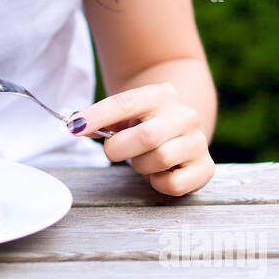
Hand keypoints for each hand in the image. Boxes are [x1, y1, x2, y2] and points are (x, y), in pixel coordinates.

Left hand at [68, 82, 214, 195]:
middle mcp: (184, 115)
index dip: (97, 116)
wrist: (181, 130)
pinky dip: (158, 183)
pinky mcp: (205, 168)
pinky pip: (174, 184)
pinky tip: (159, 173)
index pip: (125, 103)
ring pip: (161, 159)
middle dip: (121, 149)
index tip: (73, 127)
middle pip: (148, 135)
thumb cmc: (144, 123)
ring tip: (143, 160)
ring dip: (141, 166)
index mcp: (161, 95)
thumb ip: (101, 119)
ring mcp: (198, 141)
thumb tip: (73, 124)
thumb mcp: (125, 115)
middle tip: (115, 151)